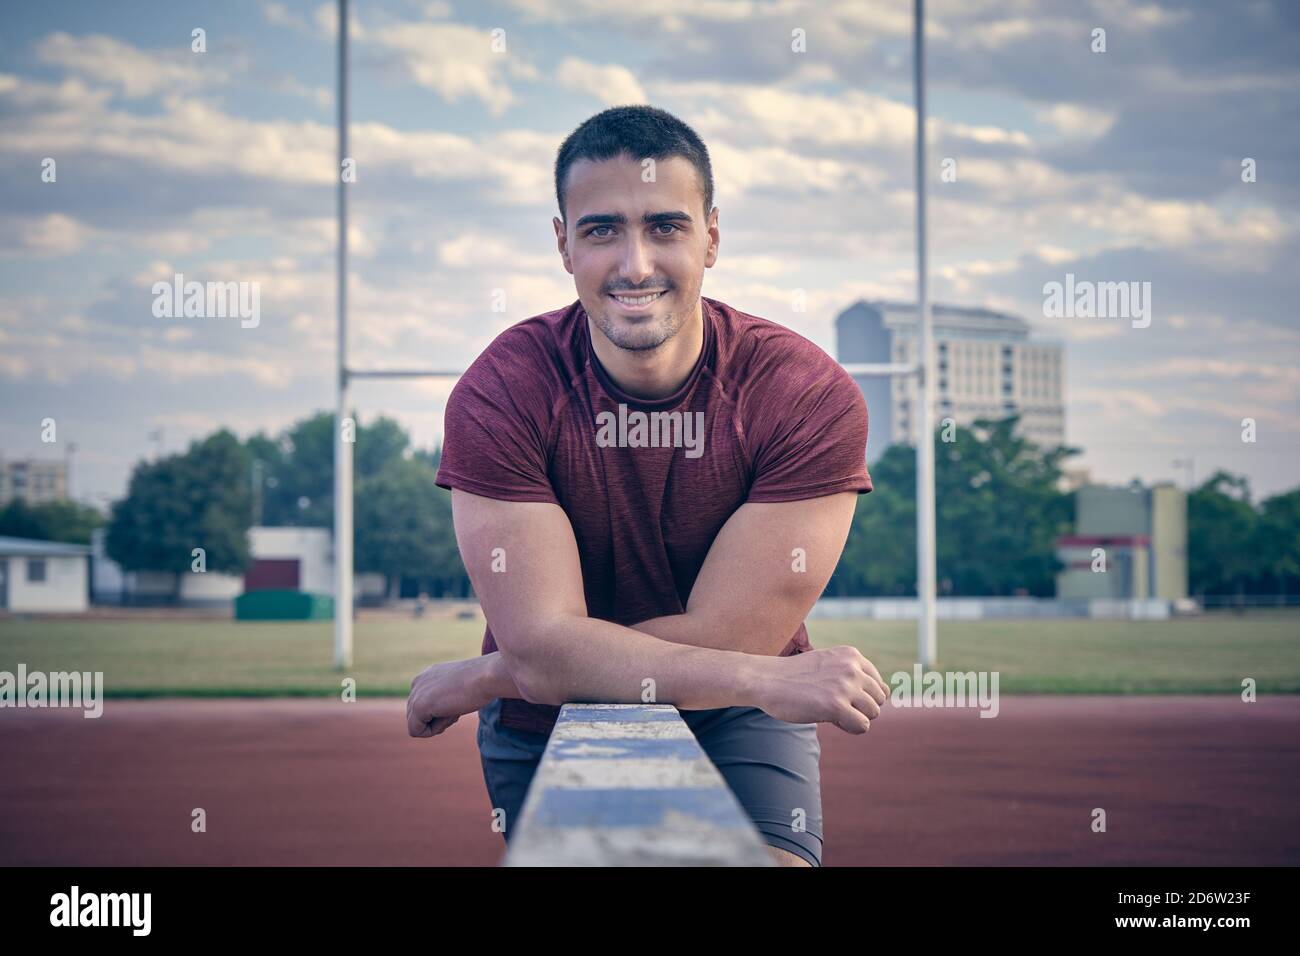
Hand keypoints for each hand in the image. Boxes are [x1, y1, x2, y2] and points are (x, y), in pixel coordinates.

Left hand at [406, 656, 494, 737]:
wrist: (487, 676)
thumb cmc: (482, 682)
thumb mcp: (460, 689)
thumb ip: (446, 698)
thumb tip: (440, 712)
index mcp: (427, 676)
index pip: (426, 707)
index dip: (443, 713)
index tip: (459, 700)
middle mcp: (418, 682)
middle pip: (420, 717)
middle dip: (438, 720)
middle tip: (458, 705)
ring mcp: (416, 693)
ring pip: (417, 725)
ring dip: (438, 724)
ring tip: (455, 707)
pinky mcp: (418, 706)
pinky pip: (416, 731)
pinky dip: (433, 730)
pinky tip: (449, 713)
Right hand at [752, 645, 889, 733]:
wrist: (766, 680)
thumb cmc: (795, 677)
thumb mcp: (827, 664)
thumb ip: (853, 674)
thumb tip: (887, 694)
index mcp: (851, 655)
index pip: (879, 685)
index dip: (863, 698)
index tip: (843, 700)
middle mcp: (852, 668)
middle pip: (879, 700)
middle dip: (861, 708)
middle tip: (835, 708)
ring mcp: (845, 686)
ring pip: (873, 713)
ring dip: (855, 718)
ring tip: (831, 713)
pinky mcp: (837, 706)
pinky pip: (862, 726)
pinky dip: (851, 728)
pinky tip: (832, 721)